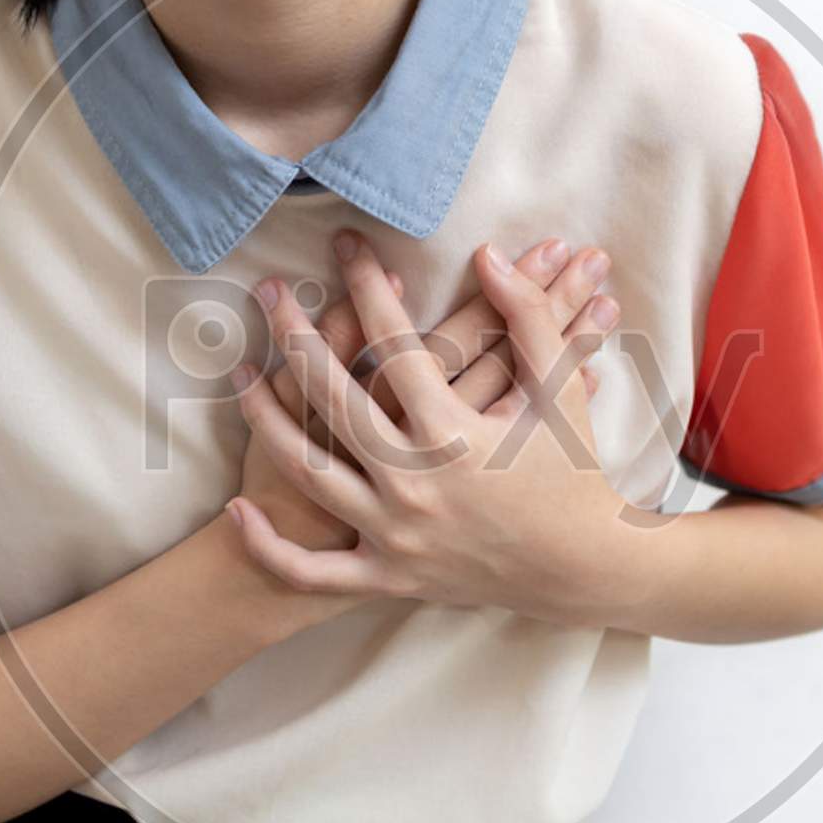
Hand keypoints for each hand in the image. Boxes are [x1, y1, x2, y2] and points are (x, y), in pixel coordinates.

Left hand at [228, 232, 633, 628]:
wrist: (584, 570)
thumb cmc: (574, 473)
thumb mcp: (560, 391)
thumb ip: (528, 317)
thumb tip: (487, 255)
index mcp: (456, 436)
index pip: (396, 343)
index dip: (368, 285)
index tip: (345, 244)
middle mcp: (414, 486)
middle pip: (333, 398)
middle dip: (294, 336)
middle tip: (266, 292)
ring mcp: (395, 537)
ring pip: (309, 473)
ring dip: (265, 420)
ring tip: (240, 373)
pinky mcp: (388, 578)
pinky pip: (312, 573)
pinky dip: (268, 547)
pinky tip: (238, 507)